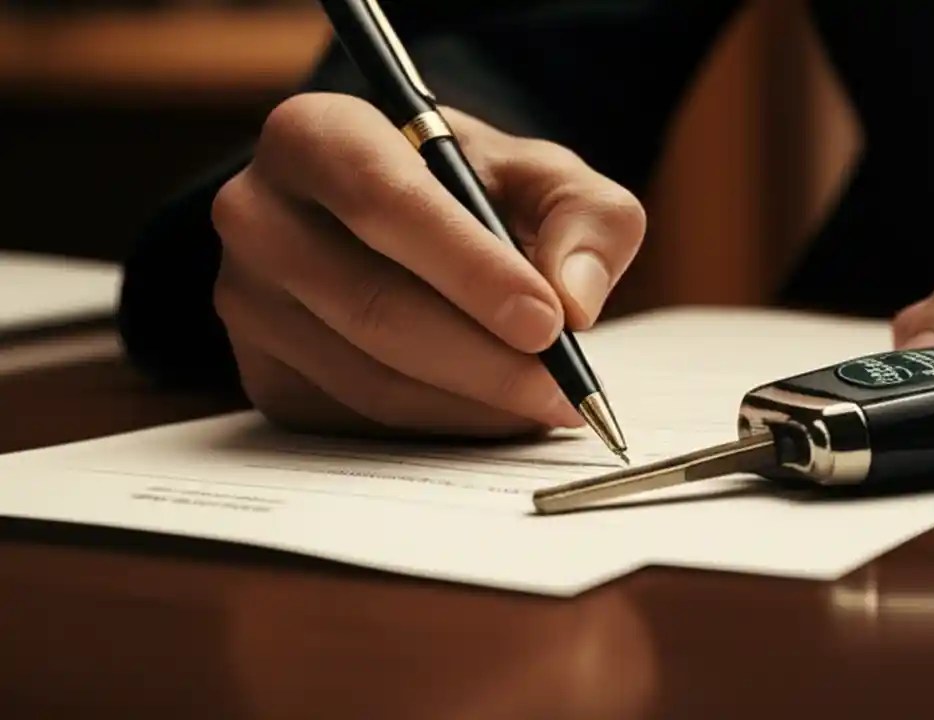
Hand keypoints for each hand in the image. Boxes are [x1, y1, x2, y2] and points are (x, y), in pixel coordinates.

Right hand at [211, 93, 644, 436]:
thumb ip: (584, 219)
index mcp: (314, 134)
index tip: (548, 322)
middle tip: (564, 386)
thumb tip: (576, 301)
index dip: (469, 269)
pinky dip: (444, 427)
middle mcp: (258, 215)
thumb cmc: (471, 190)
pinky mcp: (265, 376)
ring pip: (370, 378)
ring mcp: (249, 304)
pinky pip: (361, 420)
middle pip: (373, 305)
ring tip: (548, 401)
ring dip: (473, 404)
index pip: (384, 202)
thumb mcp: (542, 177)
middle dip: (485, 359)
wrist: (400, 223)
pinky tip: (495, 411)